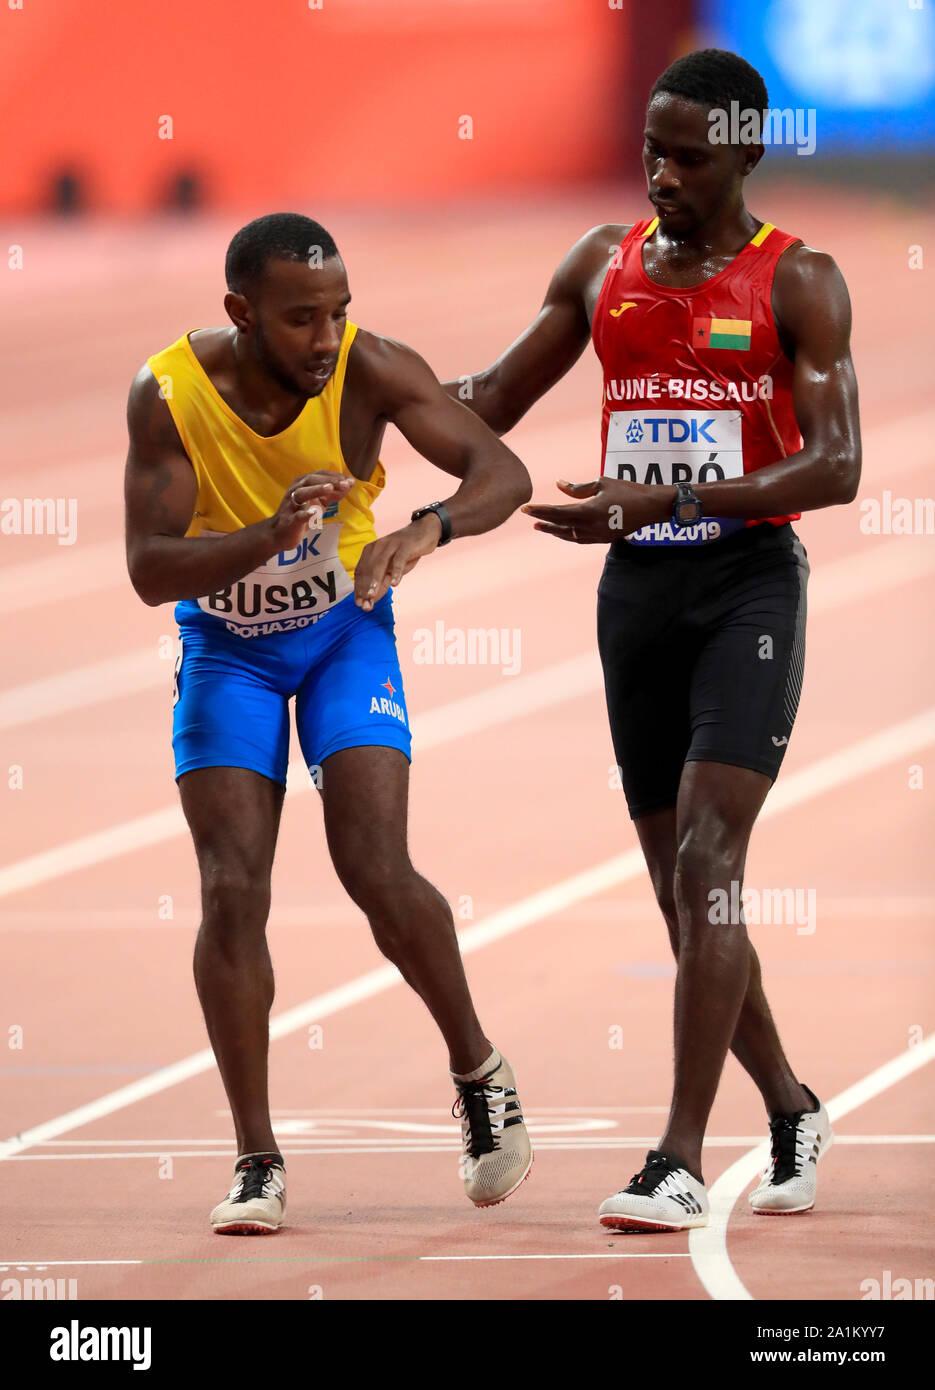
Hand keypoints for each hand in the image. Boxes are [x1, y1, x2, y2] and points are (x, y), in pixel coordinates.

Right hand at [267, 471, 352, 550]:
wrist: (279, 534)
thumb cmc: (300, 514)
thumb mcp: (319, 502)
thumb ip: (333, 494)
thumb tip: (349, 484)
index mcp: (303, 484)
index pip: (320, 475)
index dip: (335, 476)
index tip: (349, 480)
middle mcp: (296, 490)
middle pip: (311, 480)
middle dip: (329, 481)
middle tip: (345, 483)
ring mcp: (291, 505)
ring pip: (302, 493)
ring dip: (316, 490)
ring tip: (329, 488)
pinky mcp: (290, 520)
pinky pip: (297, 516)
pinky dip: (306, 514)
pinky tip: (314, 512)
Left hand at [354, 513, 442, 610]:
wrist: (424, 530)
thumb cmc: (406, 552)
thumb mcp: (392, 566)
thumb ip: (382, 579)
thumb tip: (371, 598)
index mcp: (371, 550)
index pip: (361, 572)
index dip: (358, 588)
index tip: (359, 603)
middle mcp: (378, 546)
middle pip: (368, 570)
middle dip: (365, 589)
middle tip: (366, 606)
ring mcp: (391, 545)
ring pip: (380, 565)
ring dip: (375, 581)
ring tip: (372, 596)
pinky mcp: (405, 546)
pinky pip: (399, 560)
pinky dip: (396, 572)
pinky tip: (395, 584)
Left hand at [521, 478, 671, 541]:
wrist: (651, 507)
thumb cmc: (628, 490)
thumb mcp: (602, 483)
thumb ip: (578, 487)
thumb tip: (558, 484)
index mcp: (589, 511)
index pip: (557, 512)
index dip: (540, 510)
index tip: (525, 508)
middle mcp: (591, 526)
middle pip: (559, 525)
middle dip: (542, 520)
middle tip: (527, 516)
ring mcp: (597, 535)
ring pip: (568, 535)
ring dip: (553, 530)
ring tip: (540, 526)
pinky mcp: (604, 538)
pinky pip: (580, 539)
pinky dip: (568, 535)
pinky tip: (562, 532)